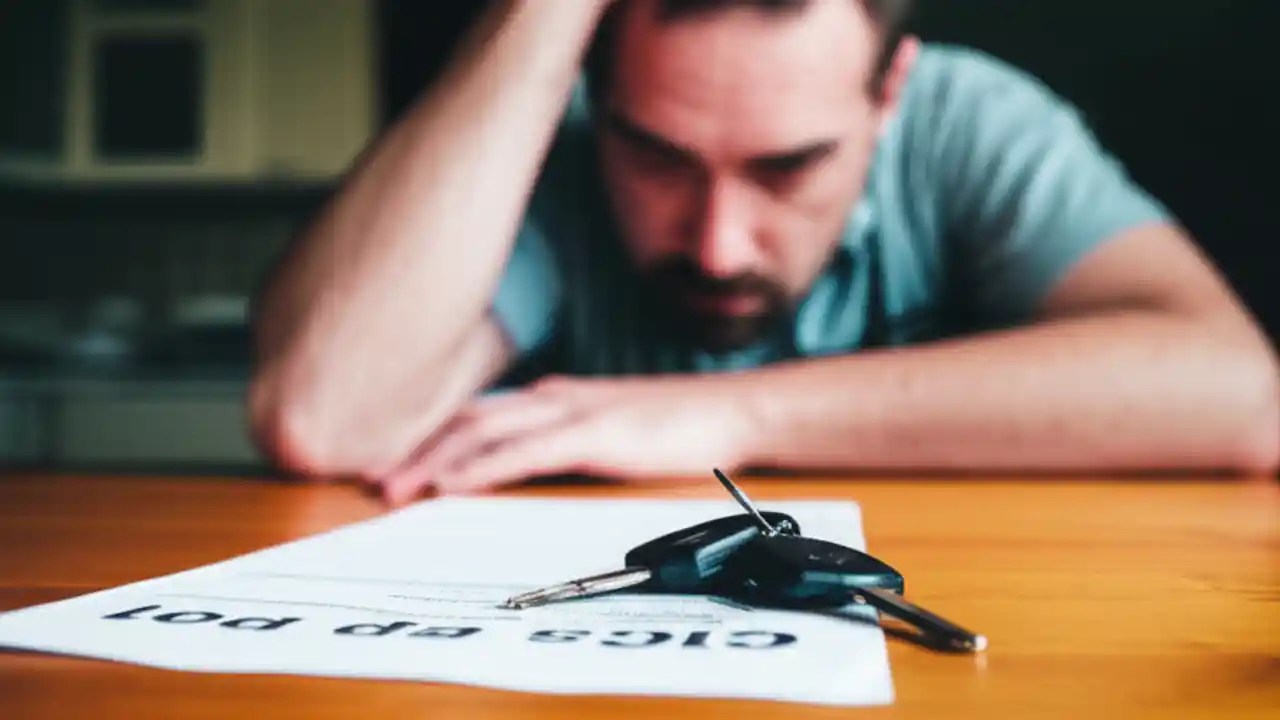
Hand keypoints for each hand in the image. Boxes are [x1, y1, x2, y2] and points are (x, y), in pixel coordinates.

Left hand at [376, 374, 757, 503]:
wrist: (732, 411)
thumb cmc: (679, 425)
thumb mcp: (611, 427)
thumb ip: (567, 436)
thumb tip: (530, 454)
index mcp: (556, 397)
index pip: (480, 415)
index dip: (432, 438)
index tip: (395, 464)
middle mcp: (554, 398)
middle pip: (469, 420)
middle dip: (417, 450)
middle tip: (374, 480)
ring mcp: (573, 412)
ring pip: (484, 432)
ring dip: (434, 460)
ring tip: (396, 488)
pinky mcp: (594, 433)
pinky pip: (524, 452)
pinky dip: (482, 467)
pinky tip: (452, 484)